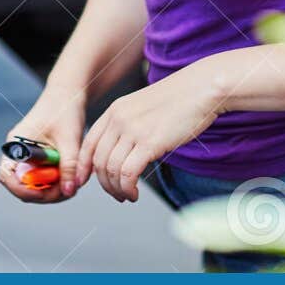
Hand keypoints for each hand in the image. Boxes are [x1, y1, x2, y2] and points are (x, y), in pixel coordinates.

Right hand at [0, 83, 85, 203]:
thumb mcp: (69, 139)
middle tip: (67, 190)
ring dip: (52, 190)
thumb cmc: (65, 111)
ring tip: (72, 182)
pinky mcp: (39, 161)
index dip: (22, 189)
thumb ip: (68, 166)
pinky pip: (43, 180)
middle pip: (21, 186)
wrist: (69, 95)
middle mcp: (18, 154)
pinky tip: (71, 176)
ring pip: (34, 186)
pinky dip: (56, 183)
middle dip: (43, 194)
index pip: (7, 175)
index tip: (46, 193)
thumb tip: (69, 191)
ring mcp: (28, 159)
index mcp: (16, 145)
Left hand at [77, 63, 222, 201]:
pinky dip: (128, 188)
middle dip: (104, 184)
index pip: (88, 144)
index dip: (83, 166)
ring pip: (111, 170)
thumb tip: (121, 152)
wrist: (201, 88)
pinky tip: (135, 193)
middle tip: (116, 194)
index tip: (85, 181)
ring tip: (128, 195)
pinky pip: (128, 174)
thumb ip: (128, 125)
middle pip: (98, 161)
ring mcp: (133, 130)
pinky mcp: (149, 142)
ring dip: (117, 190)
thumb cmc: (179, 100)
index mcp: (115, 110)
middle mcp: (119, 119)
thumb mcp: (143, 107)